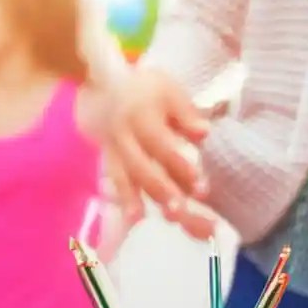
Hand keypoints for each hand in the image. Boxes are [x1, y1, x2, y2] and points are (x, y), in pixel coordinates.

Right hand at [102, 67, 212, 234]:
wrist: (103, 85)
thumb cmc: (145, 88)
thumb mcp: (168, 90)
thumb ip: (186, 113)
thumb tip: (204, 133)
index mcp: (141, 116)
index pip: (161, 146)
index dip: (180, 167)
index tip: (200, 189)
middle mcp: (124, 137)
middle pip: (141, 168)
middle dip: (160, 191)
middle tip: (180, 213)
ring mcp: (113, 150)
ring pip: (125, 178)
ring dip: (136, 201)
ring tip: (149, 221)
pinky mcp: (108, 159)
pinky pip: (115, 180)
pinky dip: (123, 200)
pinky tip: (134, 219)